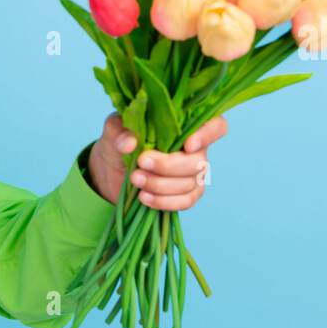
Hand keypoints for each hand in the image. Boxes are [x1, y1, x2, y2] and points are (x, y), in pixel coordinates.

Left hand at [86, 113, 227, 208]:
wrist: (110, 168)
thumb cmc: (119, 140)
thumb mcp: (114, 129)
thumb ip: (120, 131)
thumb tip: (129, 142)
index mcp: (186, 126)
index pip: (216, 126)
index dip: (208, 135)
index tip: (187, 145)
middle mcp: (196, 149)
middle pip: (198, 161)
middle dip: (168, 165)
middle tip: (141, 162)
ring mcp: (193, 174)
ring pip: (189, 183)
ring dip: (160, 184)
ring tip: (135, 179)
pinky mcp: (185, 194)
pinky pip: (186, 202)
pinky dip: (164, 202)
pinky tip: (144, 197)